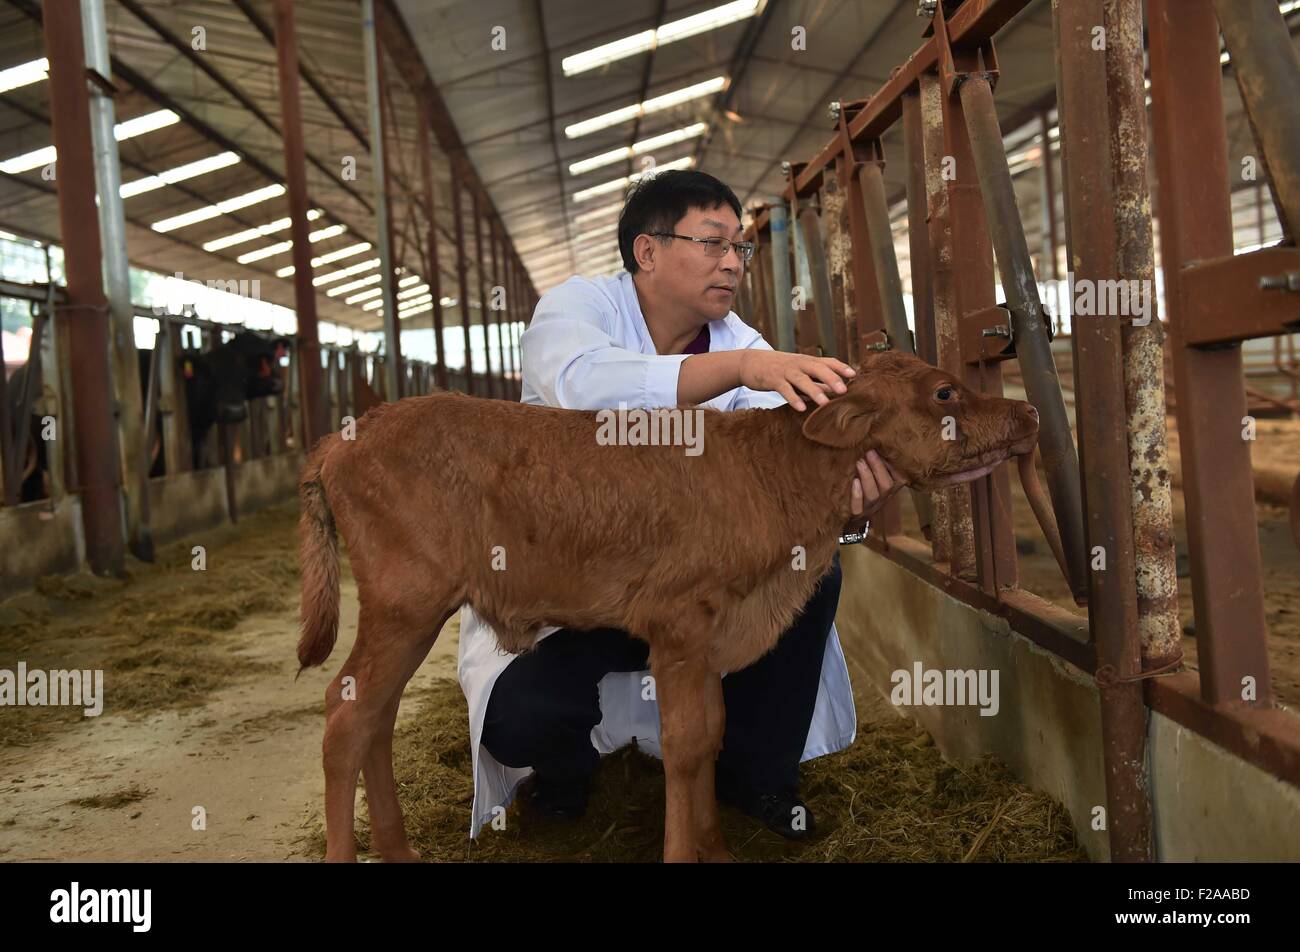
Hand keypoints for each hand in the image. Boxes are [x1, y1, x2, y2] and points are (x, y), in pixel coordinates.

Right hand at [736, 351, 855, 410]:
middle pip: (817, 369)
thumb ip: (815, 380)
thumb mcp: (798, 372)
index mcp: (806, 361)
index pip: (827, 361)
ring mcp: (785, 371)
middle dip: (831, 379)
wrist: (749, 362)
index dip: (840, 367)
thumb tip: (833, 391)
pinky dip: (793, 398)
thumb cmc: (778, 368)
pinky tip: (800, 408)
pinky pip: (785, 389)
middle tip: (843, 391)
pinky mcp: (773, 379)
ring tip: (825, 403)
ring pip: (802, 380)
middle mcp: (798, 364)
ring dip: (814, 391)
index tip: (854, 375)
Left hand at [849, 450, 906, 523]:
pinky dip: (856, 495)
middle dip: (878, 467)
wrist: (851, 515)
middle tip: (869, 452)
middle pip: (887, 485)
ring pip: (873, 495)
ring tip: (859, 462)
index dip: (894, 465)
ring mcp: (870, 507)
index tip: (885, 448)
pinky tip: (853, 481)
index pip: (900, 477)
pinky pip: (857, 507)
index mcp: (890, 487)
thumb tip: (875, 440)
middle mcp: (883, 498)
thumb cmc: (863, 486)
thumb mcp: (873, 474)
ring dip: (867, 477)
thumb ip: (877, 462)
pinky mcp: (856, 514)